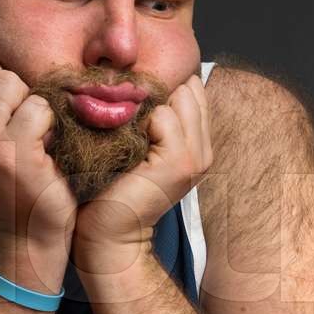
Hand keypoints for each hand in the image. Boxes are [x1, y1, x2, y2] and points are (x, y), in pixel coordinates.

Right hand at [0, 51, 76, 265]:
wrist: (26, 230)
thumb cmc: (4, 178)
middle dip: (8, 86)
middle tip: (16, 122)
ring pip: (9, 81)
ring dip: (29, 103)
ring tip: (30, 134)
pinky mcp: (12, 151)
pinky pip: (37, 106)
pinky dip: (49, 123)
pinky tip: (44, 148)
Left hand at [74, 70, 211, 269]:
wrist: (109, 231)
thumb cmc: (113, 186)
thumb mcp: (139, 146)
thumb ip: (153, 118)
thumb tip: (144, 81)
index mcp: (197, 143)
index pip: (192, 89)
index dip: (163, 89)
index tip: (137, 108)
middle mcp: (203, 149)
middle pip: (189, 88)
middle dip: (158, 93)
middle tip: (130, 119)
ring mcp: (196, 157)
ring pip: (179, 98)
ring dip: (148, 106)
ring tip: (127, 132)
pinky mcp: (180, 163)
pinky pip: (164, 116)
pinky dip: (141, 122)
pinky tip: (126, 143)